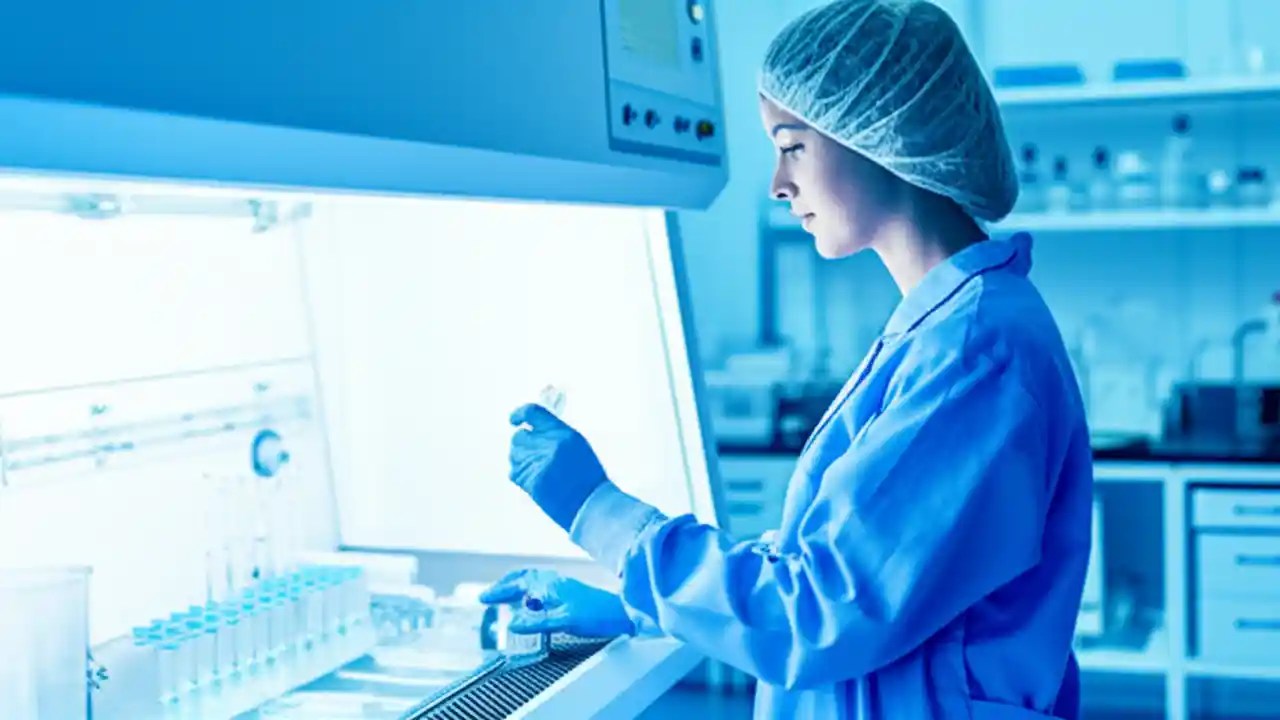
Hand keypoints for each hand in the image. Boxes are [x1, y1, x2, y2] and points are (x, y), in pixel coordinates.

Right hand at [479, 568, 635, 637]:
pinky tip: (534, 607)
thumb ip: (538, 622)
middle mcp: (556, 582)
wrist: (626, 612)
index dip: (500, 590)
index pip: (519, 582)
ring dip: (518, 588)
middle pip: (525, 578)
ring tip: (507, 600)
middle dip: (506, 585)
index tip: (484, 599)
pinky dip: (531, 595)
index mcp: (551, 585)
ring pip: (534, 583)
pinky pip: (543, 590)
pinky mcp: (572, 596)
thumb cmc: (599, 615)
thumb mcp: (566, 621)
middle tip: (491, 596)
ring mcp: (564, 588)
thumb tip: (512, 623)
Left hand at [508, 403, 607, 530]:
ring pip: (514, 454)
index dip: (520, 414)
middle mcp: (551, 445)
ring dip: (521, 460)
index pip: (533, 413)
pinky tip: (534, 480)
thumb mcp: (577, 445)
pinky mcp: (531, 481)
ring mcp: (540, 463)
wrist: (591, 504)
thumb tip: (533, 429)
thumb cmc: (587, 478)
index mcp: (564, 433)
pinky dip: (520, 476)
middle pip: (519, 436)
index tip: (514, 419)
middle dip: (523, 444)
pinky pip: (513, 472)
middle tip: (533, 455)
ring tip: (538, 470)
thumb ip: (554, 434)